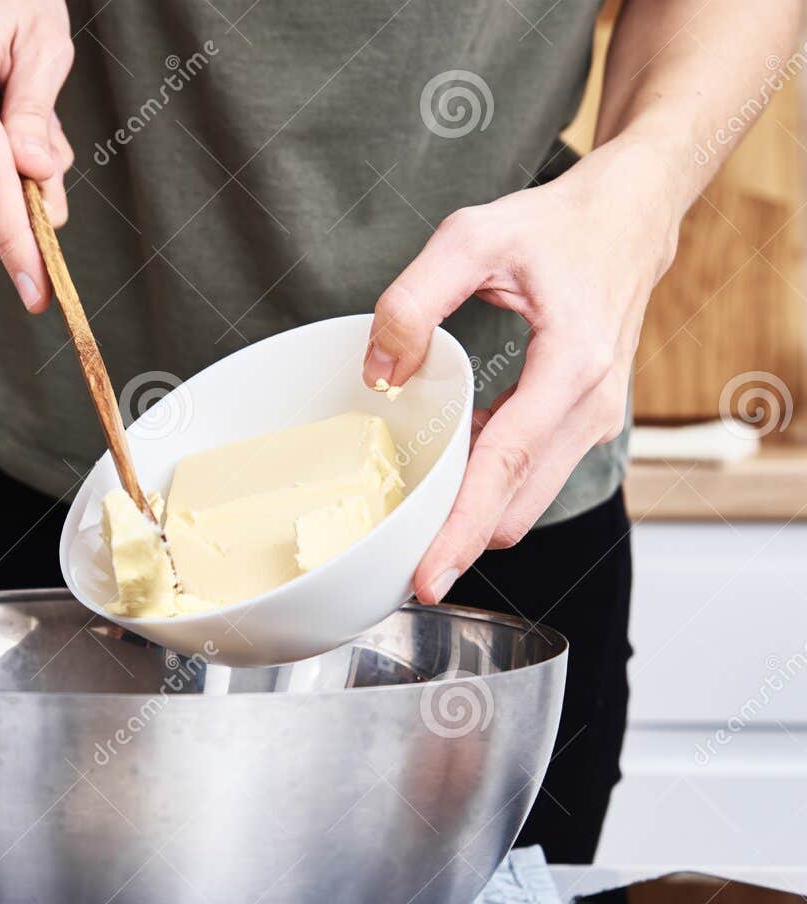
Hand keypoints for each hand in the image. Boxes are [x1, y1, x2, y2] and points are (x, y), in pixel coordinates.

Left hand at [363, 139, 681, 603]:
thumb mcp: (473, 237)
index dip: (463, 527)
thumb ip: (416, 299)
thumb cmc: (559, 225)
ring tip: (412, 525)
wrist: (632, 216)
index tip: (428, 576)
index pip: (507, 465)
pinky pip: (530, 478)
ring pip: (525, 502)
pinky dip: (489, 490)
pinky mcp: (585, 425)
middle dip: (459, 541)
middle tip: (392, 560)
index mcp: (572, 366)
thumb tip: (381, 370)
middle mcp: (591, 407)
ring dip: (472, 519)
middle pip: (516, 507)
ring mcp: (594, 422)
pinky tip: (448, 475)